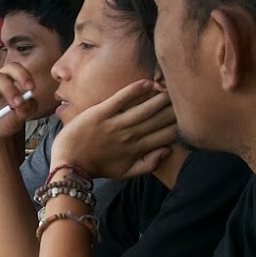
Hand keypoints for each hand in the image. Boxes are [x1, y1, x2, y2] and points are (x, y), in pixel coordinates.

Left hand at [50, 81, 176, 179]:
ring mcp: (115, 123)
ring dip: (159, 98)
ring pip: (144, 109)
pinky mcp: (100, 113)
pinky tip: (148, 83)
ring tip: (170, 90)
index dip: (179, 125)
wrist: (68, 162)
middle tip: (184, 99)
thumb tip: (167, 150)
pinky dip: (134, 90)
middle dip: (173, 109)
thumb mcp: (124, 173)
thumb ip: (148, 165)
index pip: (166, 135)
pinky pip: (121, 99)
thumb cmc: (97, 167)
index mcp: (136, 150)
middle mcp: (129, 136)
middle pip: (158, 120)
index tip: (186, 117)